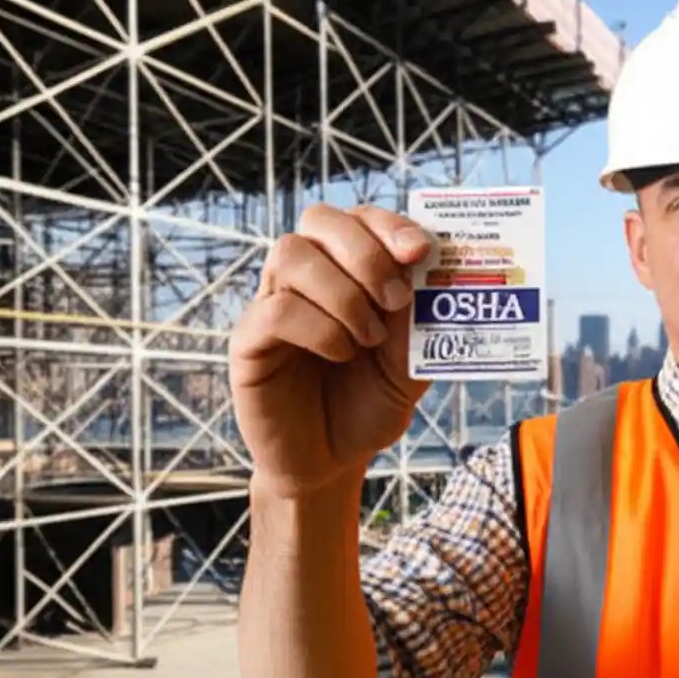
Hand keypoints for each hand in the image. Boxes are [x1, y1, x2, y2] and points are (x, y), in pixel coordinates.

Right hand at [229, 204, 431, 498]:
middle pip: (317, 219)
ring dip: (342, 294)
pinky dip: (319, 329)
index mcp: (344, 269)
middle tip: (395, 300)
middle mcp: (304, 277)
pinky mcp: (248, 343)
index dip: (387, 224)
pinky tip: (340, 354)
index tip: (419, 251)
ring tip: (368, 339)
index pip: (356, 217)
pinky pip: (274, 311)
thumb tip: (430, 270)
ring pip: (290, 255)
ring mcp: (271, 303)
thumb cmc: (369, 403)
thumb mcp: (410, 361)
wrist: (334, 460)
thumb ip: (420, 318)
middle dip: (365, 252)